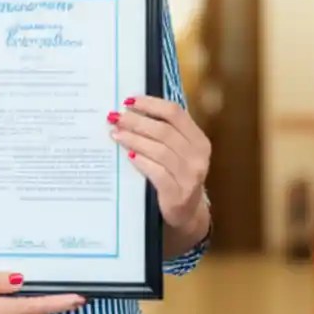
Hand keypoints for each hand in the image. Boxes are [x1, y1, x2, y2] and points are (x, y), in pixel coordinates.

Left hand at [109, 95, 210, 236]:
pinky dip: (142, 162)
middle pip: (164, 131)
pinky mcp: (178, 194)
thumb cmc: (177, 175)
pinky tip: (128, 155)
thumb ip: (164, 132)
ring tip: (116, 134)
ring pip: (159, 150)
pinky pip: (157, 173)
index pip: (175, 113)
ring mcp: (190, 177)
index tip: (128, 101)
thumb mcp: (179, 152)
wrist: (187, 212)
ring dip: (134, 139)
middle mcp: (198, 157)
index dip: (151, 104)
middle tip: (115, 117)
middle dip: (136, 122)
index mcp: (198, 140)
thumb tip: (131, 109)